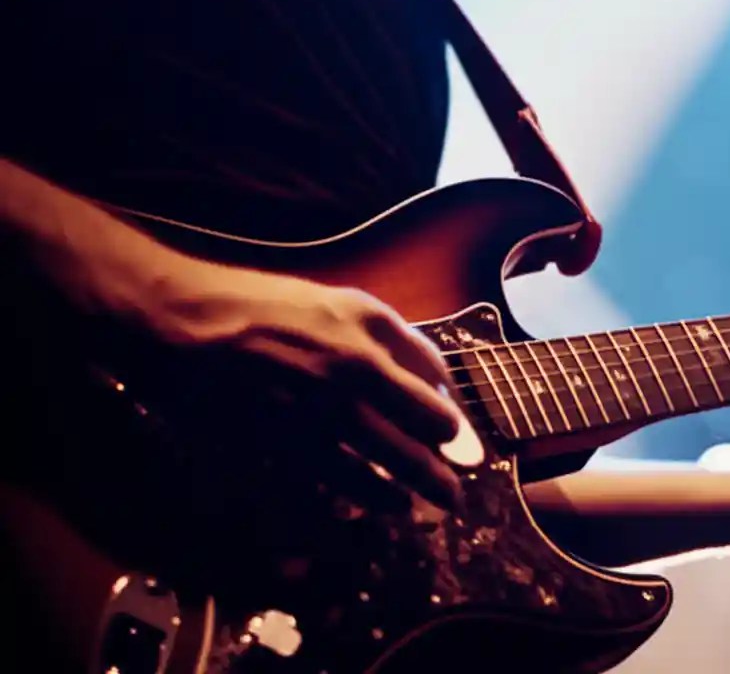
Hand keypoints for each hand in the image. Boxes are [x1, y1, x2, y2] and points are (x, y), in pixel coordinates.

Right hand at [132, 260, 466, 507]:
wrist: (183, 323)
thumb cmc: (270, 308)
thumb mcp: (350, 304)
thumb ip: (404, 340)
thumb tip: (443, 380)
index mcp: (365, 358)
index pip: (431, 414)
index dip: (446, 433)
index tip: (449, 441)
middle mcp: (338, 401)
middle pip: (406, 458)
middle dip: (435, 483)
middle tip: (449, 498)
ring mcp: (300, 435)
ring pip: (363, 487)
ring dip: (390, 501)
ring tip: (402, 507)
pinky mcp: (263, 462)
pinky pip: (310, 504)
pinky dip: (334, 519)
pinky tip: (349, 521)